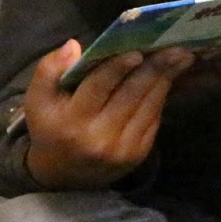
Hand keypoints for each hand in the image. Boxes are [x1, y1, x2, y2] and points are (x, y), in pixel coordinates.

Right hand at [22, 39, 192, 190]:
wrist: (63, 176)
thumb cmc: (52, 128)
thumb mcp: (38, 101)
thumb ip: (49, 70)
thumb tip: (73, 45)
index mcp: (71, 120)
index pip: (98, 87)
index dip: (118, 68)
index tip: (138, 50)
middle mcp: (98, 137)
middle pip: (131, 94)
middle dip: (155, 68)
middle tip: (176, 47)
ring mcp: (122, 148)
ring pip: (149, 104)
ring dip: (167, 78)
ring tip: (182, 56)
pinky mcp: (138, 153)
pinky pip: (154, 117)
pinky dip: (162, 95)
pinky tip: (171, 77)